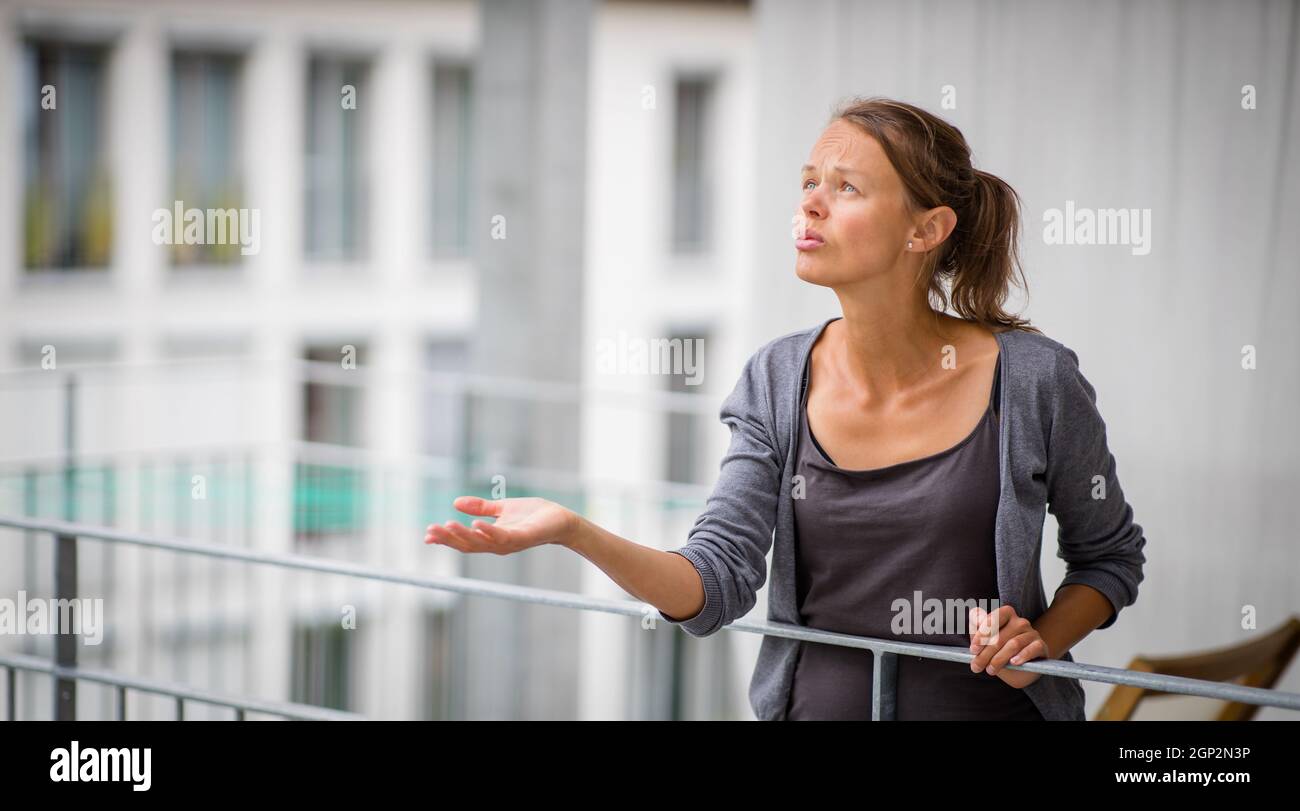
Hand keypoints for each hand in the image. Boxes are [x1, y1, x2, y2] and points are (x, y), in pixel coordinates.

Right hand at [424, 496, 578, 554]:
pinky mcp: (522, 537)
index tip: (427, 535)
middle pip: (468, 544)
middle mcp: (497, 544)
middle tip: (430, 530)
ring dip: (463, 535)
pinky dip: (488, 531)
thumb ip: (480, 507)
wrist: (560, 519)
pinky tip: (476, 524)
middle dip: (448, 538)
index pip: (464, 541)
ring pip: (481, 542)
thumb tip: (455, 502)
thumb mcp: (502, 508)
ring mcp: (509, 542)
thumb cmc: (533, 515)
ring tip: (446, 525)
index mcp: (490, 538)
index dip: (445, 539)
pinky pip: (502, 537)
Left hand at [968, 604, 1050, 688]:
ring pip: (1013, 644)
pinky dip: (1022, 656)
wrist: (1019, 669)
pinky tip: (1014, 663)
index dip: (982, 633)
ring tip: (990, 670)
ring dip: (999, 659)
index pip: (995, 618)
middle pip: (1000, 636)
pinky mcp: (1040, 646)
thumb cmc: (999, 651)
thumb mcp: (985, 640)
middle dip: (986, 653)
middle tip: (977, 666)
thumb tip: (975, 616)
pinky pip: (1031, 649)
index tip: (973, 649)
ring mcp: (1032, 633)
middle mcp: (1020, 621)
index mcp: (1006, 614)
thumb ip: (977, 627)